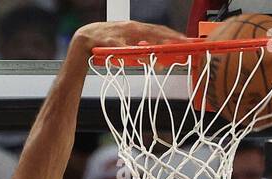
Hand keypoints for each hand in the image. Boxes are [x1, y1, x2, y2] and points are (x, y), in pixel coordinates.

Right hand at [72, 21, 186, 53]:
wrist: (84, 40)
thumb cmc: (106, 43)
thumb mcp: (126, 45)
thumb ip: (140, 50)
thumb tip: (156, 58)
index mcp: (135, 28)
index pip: (158, 30)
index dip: (173, 34)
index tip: (187, 40)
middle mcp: (130, 27)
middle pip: (154, 31)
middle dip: (170, 37)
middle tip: (185, 43)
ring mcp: (120, 33)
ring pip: (141, 37)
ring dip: (156, 43)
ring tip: (169, 50)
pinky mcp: (109, 41)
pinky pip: (123, 48)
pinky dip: (133, 52)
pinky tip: (142, 57)